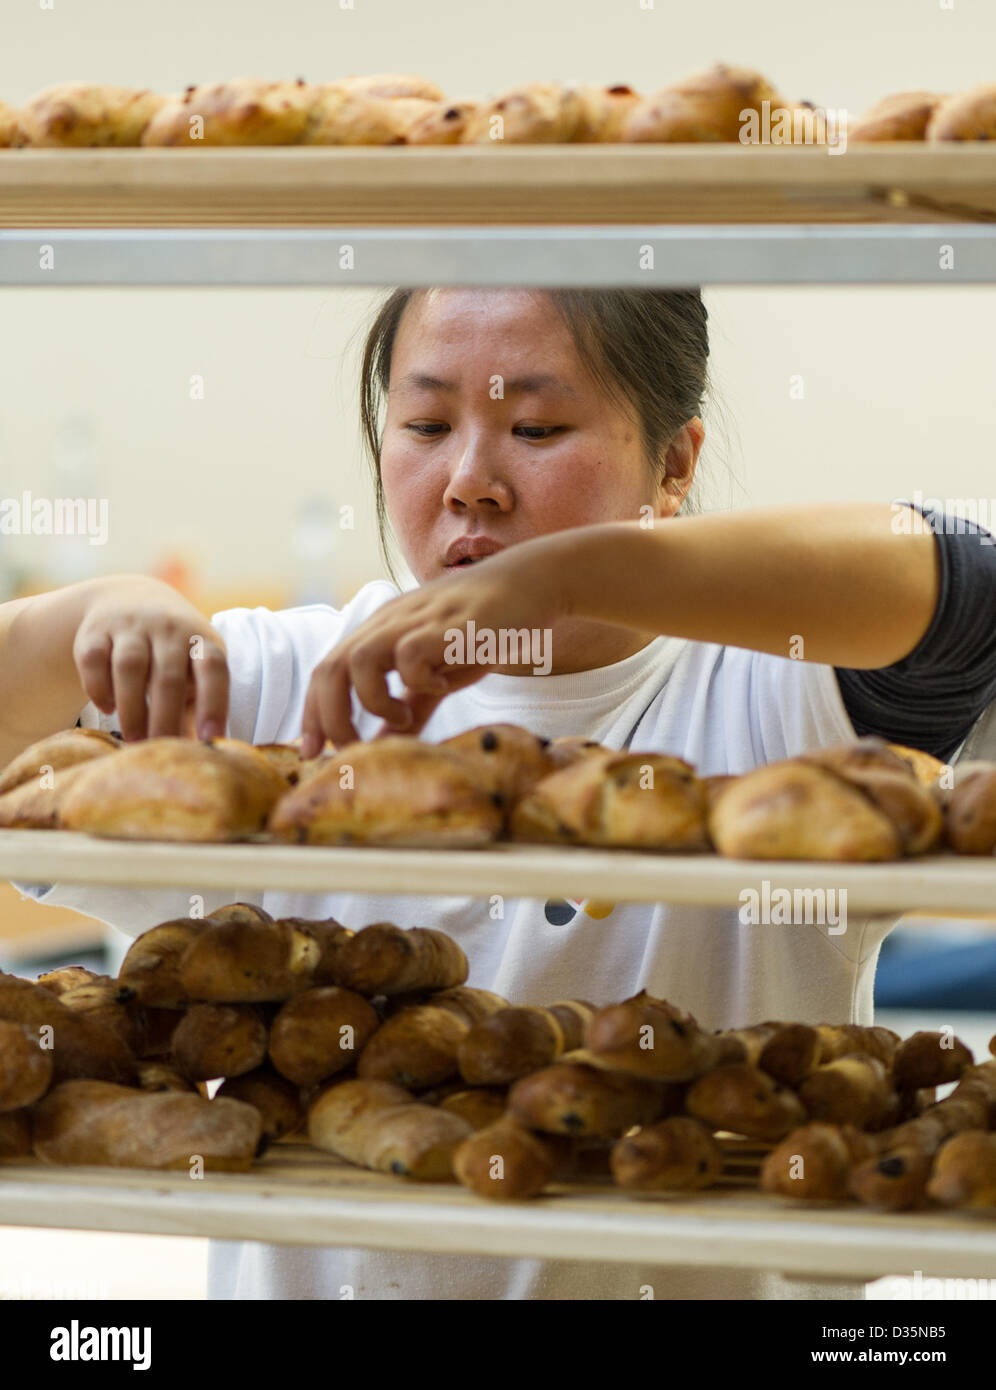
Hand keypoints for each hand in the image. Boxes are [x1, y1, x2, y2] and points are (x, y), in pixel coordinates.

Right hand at [72, 579, 228, 742]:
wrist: (131, 598)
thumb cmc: (174, 652)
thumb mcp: (194, 668)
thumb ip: (197, 706)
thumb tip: (198, 752)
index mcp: (201, 640)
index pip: (214, 669)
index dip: (214, 704)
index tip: (212, 738)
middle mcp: (169, 628)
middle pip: (168, 677)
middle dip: (164, 719)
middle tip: (158, 750)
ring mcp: (131, 625)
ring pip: (130, 667)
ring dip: (132, 709)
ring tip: (133, 739)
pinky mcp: (96, 630)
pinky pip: (94, 660)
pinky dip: (98, 687)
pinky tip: (107, 707)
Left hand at [300, 543, 562, 754]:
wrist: (529, 584)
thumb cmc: (480, 632)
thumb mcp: (437, 677)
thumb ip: (408, 712)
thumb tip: (380, 751)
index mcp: (377, 633)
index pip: (325, 672)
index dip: (312, 714)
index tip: (310, 752)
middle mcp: (387, 623)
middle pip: (330, 668)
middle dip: (331, 717)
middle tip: (350, 749)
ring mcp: (414, 620)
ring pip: (359, 660)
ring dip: (373, 701)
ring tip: (404, 716)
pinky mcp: (445, 623)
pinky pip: (410, 656)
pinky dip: (419, 680)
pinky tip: (442, 684)